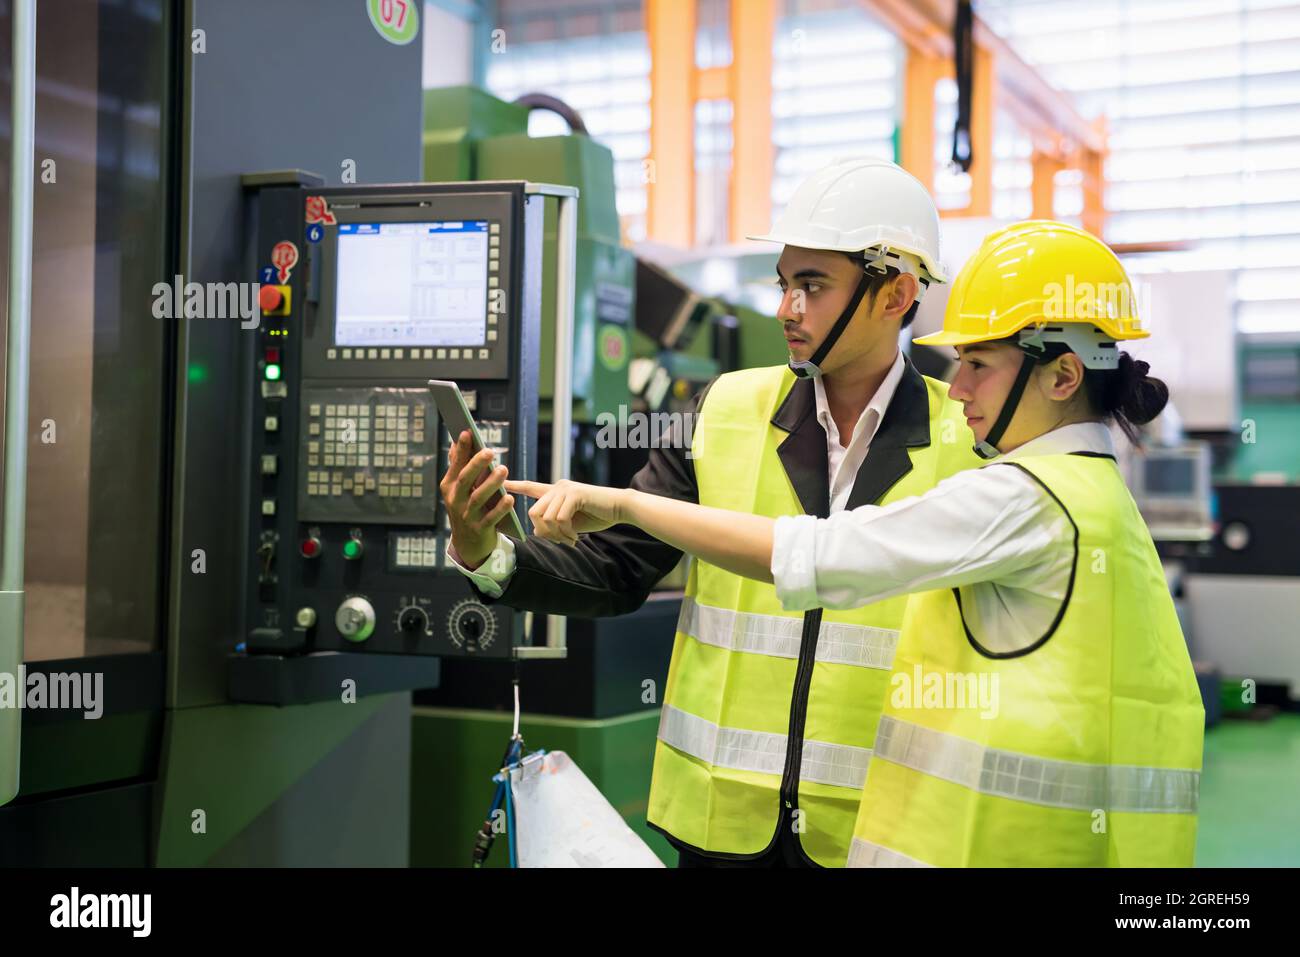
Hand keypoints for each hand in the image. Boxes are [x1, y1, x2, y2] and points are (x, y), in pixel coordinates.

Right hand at [438, 430, 514, 568]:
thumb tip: (458, 441)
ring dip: (491, 483)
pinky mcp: (479, 530)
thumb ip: (459, 466)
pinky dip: (500, 508)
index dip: (461, 450)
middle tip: (489, 451)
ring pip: (478, 498)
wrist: (468, 544)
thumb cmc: (466, 507)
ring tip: (503, 469)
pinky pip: (491, 518)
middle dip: (476, 464)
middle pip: (465, 480)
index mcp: (449, 487)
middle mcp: (455, 501)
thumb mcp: (459, 489)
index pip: (455, 465)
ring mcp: (466, 516)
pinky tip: (510, 498)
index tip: (467, 432)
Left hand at [505, 479, 628, 545]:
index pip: (531, 487)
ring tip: (570, 540)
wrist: (619, 508)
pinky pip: (559, 518)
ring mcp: (565, 489)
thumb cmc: (596, 515)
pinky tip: (575, 537)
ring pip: (546, 517)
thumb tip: (536, 531)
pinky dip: (566, 532)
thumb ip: (553, 524)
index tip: (502, 483)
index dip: (515, 486)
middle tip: (561, 541)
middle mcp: (558, 487)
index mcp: (555, 492)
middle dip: (545, 533)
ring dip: (557, 535)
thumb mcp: (570, 523)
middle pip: (534, 513)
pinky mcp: (574, 494)